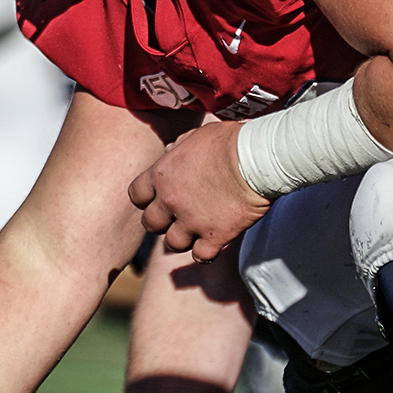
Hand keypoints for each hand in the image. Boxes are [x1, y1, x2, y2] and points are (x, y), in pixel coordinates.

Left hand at [127, 121, 270, 261]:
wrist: (256, 158)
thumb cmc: (228, 142)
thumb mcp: (196, 136)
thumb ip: (178, 148)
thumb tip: (170, 152)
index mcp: (162, 175)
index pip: (136, 195)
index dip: (146, 199)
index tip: (157, 199)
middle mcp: (170, 201)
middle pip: (150, 224)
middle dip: (161, 222)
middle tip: (175, 218)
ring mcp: (191, 221)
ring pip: (173, 244)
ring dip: (183, 239)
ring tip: (196, 232)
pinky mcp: (214, 236)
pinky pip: (201, 256)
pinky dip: (205, 253)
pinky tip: (212, 245)